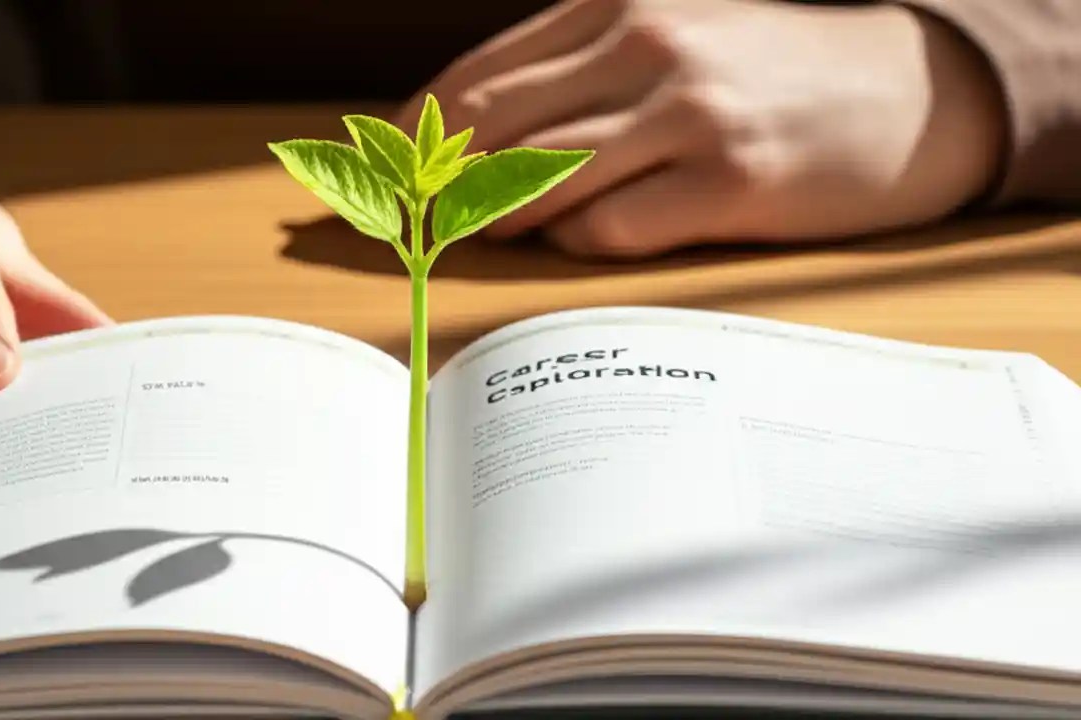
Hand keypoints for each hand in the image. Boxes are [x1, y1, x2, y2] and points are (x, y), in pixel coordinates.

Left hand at [400, 0, 1005, 258]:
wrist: (917, 90)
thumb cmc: (774, 70)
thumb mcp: (674, 36)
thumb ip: (578, 74)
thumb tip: (469, 145)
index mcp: (618, 5)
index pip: (476, 76)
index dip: (408, 135)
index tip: (367, 177)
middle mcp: (646, 47)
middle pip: (488, 127)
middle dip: (423, 185)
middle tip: (386, 226)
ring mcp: (689, 114)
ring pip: (538, 180)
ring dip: (485, 221)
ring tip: (454, 245)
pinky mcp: (730, 182)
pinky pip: (611, 230)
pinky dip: (574, 245)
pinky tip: (573, 243)